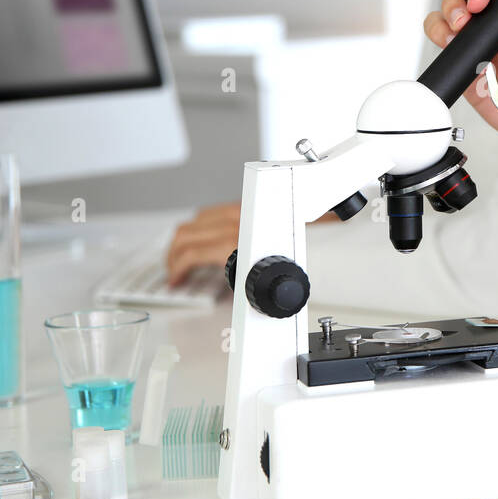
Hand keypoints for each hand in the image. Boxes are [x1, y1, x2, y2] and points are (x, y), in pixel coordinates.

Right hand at [166, 202, 336, 284]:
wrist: (323, 221)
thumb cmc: (302, 245)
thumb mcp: (270, 273)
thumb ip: (245, 280)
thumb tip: (234, 294)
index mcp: (235, 238)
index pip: (189, 252)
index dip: (176, 270)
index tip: (176, 281)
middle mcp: (234, 220)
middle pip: (185, 234)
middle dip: (174, 256)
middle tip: (174, 273)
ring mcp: (238, 208)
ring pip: (194, 221)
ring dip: (183, 240)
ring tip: (183, 258)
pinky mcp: (244, 204)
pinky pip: (210, 213)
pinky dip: (199, 228)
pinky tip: (202, 240)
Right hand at [423, 0, 497, 165]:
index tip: (479, 3)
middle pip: (466, 4)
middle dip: (455, 5)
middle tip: (462, 20)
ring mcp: (483, 53)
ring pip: (449, 28)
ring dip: (442, 25)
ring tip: (453, 36)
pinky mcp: (471, 78)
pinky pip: (450, 62)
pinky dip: (444, 55)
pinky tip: (456, 59)